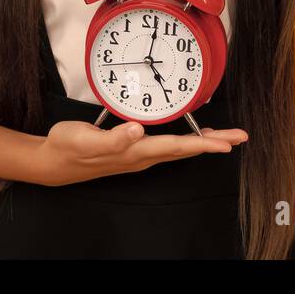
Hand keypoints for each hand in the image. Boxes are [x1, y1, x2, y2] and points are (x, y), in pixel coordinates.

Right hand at [32, 118, 248, 186]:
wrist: (54, 162)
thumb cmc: (69, 147)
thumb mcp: (86, 139)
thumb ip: (114, 137)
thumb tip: (137, 132)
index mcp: (135, 152)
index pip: (177, 147)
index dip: (203, 144)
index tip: (227, 143)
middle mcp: (141, 156)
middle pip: (185, 150)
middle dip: (213, 144)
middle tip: (240, 137)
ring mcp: (138, 156)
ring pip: (178, 149)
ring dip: (203, 143)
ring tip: (225, 137)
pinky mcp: (133, 150)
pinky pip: (167, 146)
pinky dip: (185, 141)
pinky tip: (190, 136)